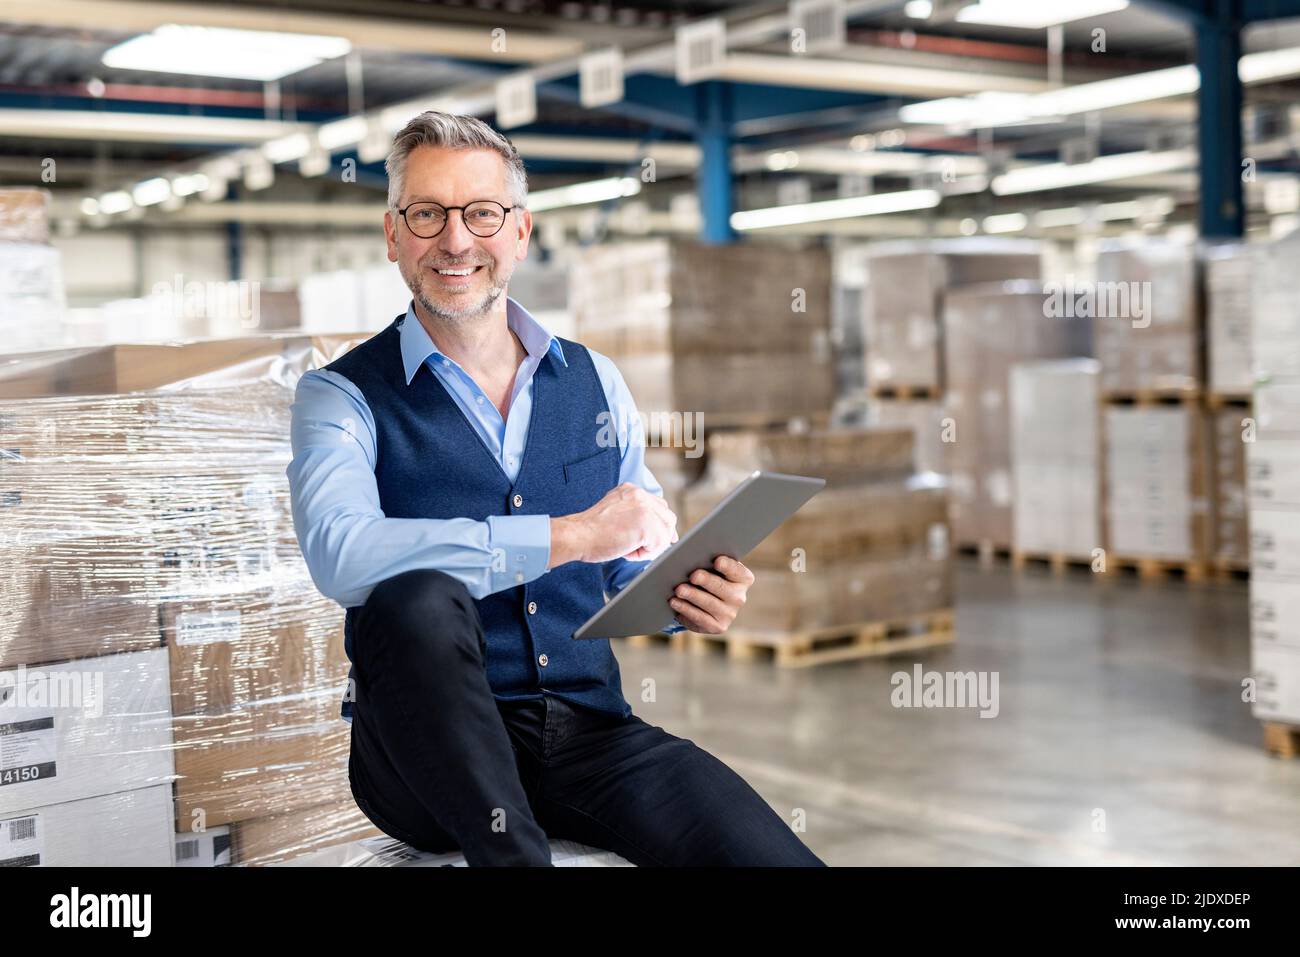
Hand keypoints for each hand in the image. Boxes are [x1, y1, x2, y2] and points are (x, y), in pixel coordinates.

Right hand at [548, 483, 677, 567]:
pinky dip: (644, 554)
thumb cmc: (590, 531)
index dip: (660, 525)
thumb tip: (657, 531)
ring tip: (629, 548)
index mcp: (631, 490)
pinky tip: (626, 551)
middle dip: (661, 536)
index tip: (656, 539)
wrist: (577, 535)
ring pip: (665, 532)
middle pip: (667, 517)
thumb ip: (634, 516)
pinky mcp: (646, 523)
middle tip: (644, 548)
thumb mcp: (615, 514)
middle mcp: (639, 494)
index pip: (658, 506)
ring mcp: (644, 507)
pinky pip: (658, 545)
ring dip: (650, 546)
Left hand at [668, 556, 753, 634]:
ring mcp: (730, 614)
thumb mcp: (710, 566)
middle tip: (693, 576)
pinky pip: (700, 618)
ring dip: (693, 596)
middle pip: (722, 587)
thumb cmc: (707, 576)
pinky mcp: (718, 627)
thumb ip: (707, 560)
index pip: (737, 570)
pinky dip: (686, 610)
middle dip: (706, 581)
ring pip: (709, 604)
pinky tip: (675, 602)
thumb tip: (690, 556)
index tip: (717, 561)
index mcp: (743, 578)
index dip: (727, 565)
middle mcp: (740, 597)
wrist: (704, 601)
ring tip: (679, 590)